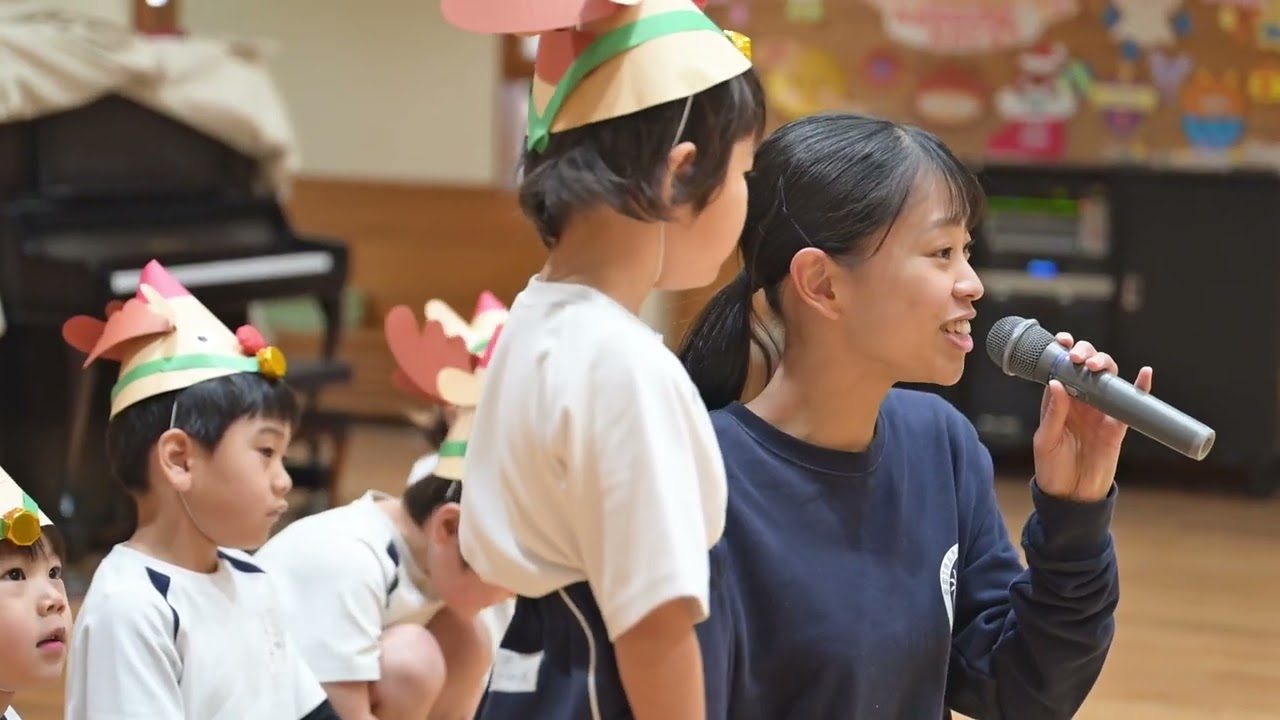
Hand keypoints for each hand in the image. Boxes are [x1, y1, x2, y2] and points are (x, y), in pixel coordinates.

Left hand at [1032, 333, 1153, 502]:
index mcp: (1058, 401)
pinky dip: (1140, 387)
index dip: (1062, 351)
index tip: (1061, 341)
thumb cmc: (1052, 468)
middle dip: (1084, 354)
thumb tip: (1057, 383)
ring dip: (1105, 365)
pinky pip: (1131, 403)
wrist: (1072, 496)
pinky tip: (1144, 374)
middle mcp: (1081, 401)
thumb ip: (1053, 413)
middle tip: (1077, 358)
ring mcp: (1101, 411)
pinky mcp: (1118, 426)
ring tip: (1096, 366)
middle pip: (1087, 367)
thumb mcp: (1046, 440)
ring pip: (1108, 379)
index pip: (1061, 369)